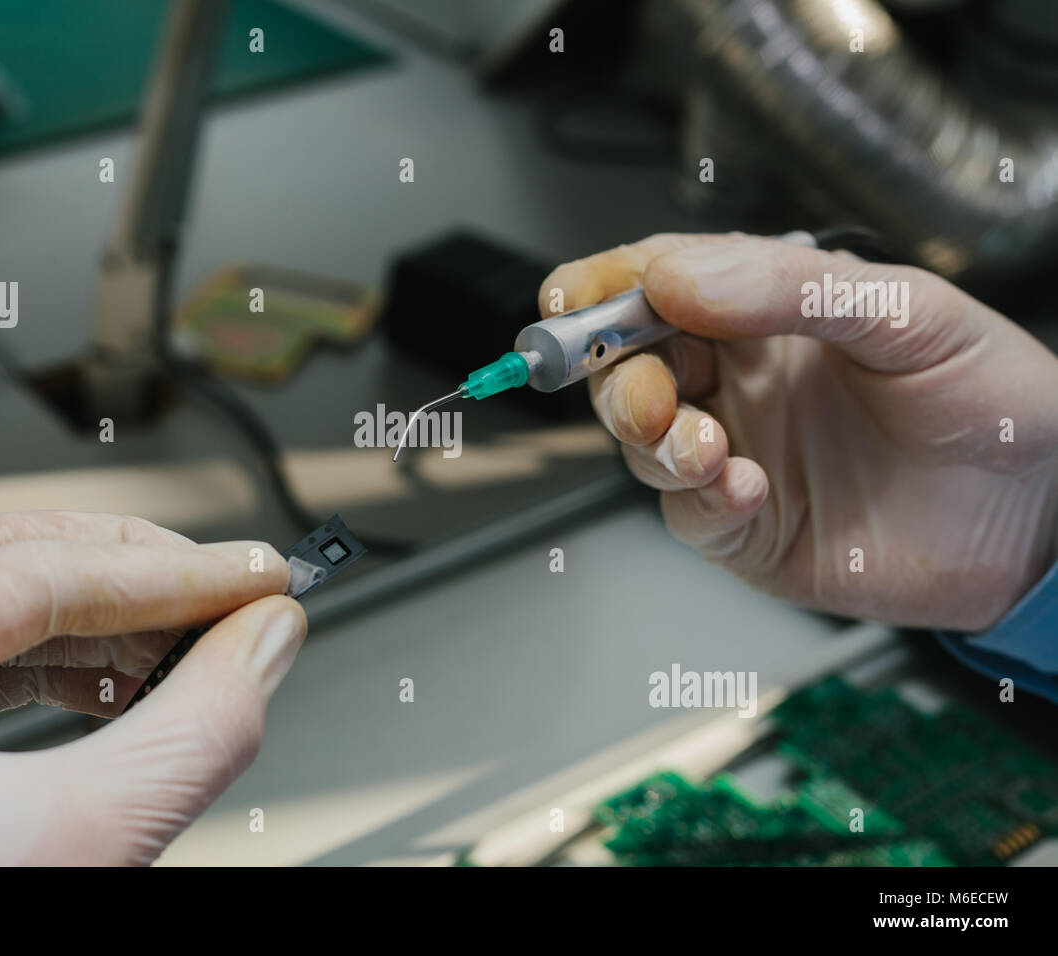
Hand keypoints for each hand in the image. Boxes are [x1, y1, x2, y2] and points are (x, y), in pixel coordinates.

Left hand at [0, 511, 305, 863]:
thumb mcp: (71, 850)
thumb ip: (190, 732)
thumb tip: (263, 645)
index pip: (23, 577)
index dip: (167, 573)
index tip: (253, 580)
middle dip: (132, 578)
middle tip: (230, 591)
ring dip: (101, 621)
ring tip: (192, 641)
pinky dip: (53, 668)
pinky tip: (121, 680)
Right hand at [541, 234, 1057, 629]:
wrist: (1042, 515)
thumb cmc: (990, 397)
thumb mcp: (907, 315)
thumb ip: (789, 289)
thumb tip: (679, 278)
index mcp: (765, 311)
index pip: (654, 284)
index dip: (601, 290)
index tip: (570, 303)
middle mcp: (740, 380)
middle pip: (627, 366)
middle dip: (616, 376)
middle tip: (645, 392)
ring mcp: (738, 453)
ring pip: (643, 442)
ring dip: (655, 440)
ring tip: (706, 445)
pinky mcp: (748, 528)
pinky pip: (689, 514)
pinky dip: (699, 500)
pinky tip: (743, 487)